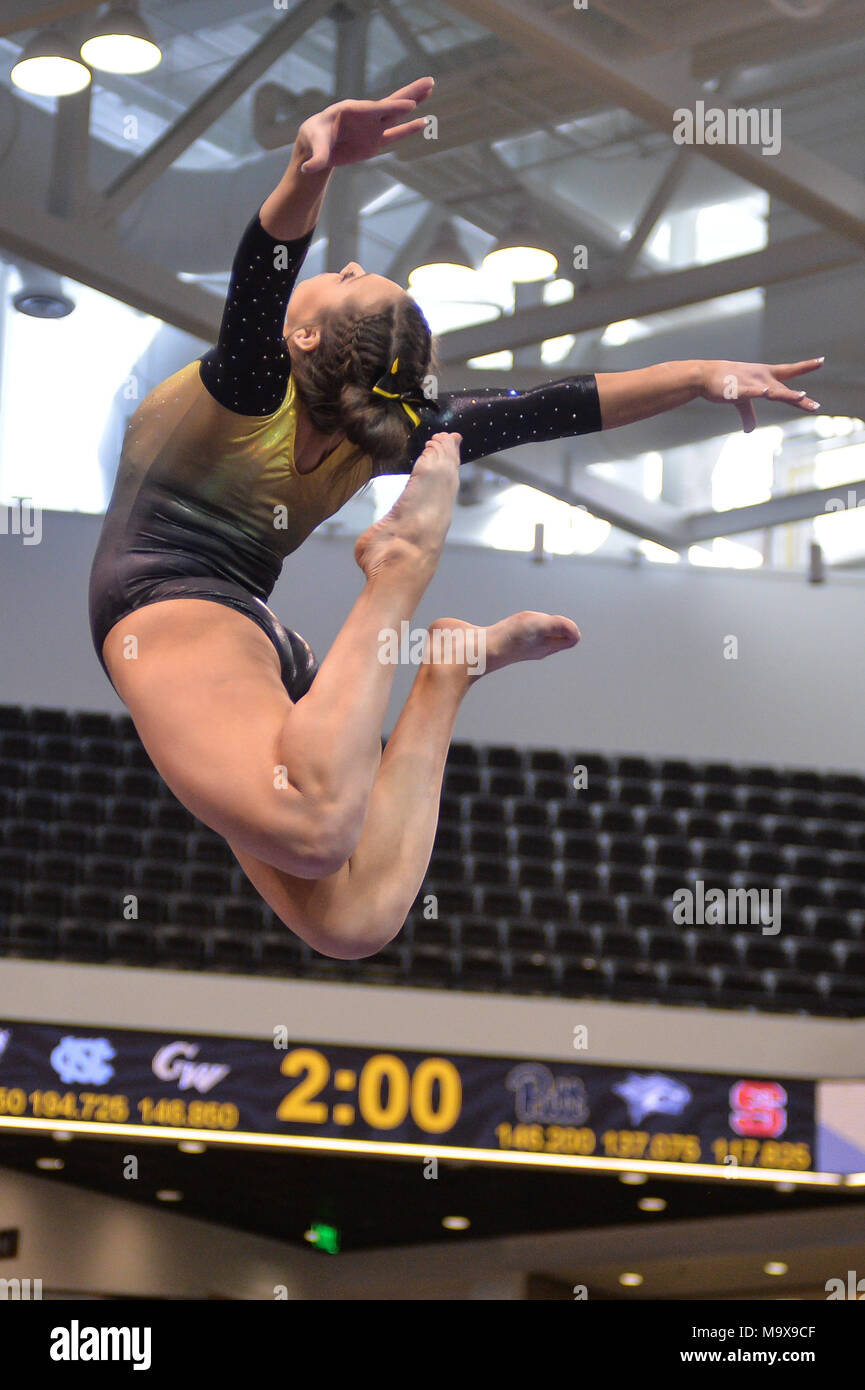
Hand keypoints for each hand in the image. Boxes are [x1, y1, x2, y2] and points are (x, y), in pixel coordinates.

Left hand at [296, 77, 433, 174]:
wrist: (316, 147)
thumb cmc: (313, 139)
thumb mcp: (314, 146)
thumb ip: (317, 157)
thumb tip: (308, 169)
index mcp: (351, 110)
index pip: (375, 109)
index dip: (392, 108)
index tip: (409, 106)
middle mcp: (365, 115)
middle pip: (391, 103)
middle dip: (410, 93)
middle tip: (430, 81)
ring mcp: (373, 127)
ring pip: (397, 114)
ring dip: (414, 102)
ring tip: (430, 87)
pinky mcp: (376, 141)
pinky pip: (395, 134)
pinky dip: (409, 129)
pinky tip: (424, 122)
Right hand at [699, 358, 823, 432]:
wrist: (705, 376)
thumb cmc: (725, 384)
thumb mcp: (740, 400)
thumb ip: (748, 414)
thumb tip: (750, 430)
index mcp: (765, 375)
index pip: (790, 371)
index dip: (806, 366)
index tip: (822, 361)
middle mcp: (762, 378)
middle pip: (785, 390)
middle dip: (800, 399)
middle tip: (816, 407)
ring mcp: (751, 384)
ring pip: (773, 391)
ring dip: (787, 394)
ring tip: (801, 396)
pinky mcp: (737, 391)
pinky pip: (750, 392)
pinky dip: (759, 392)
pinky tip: (766, 392)